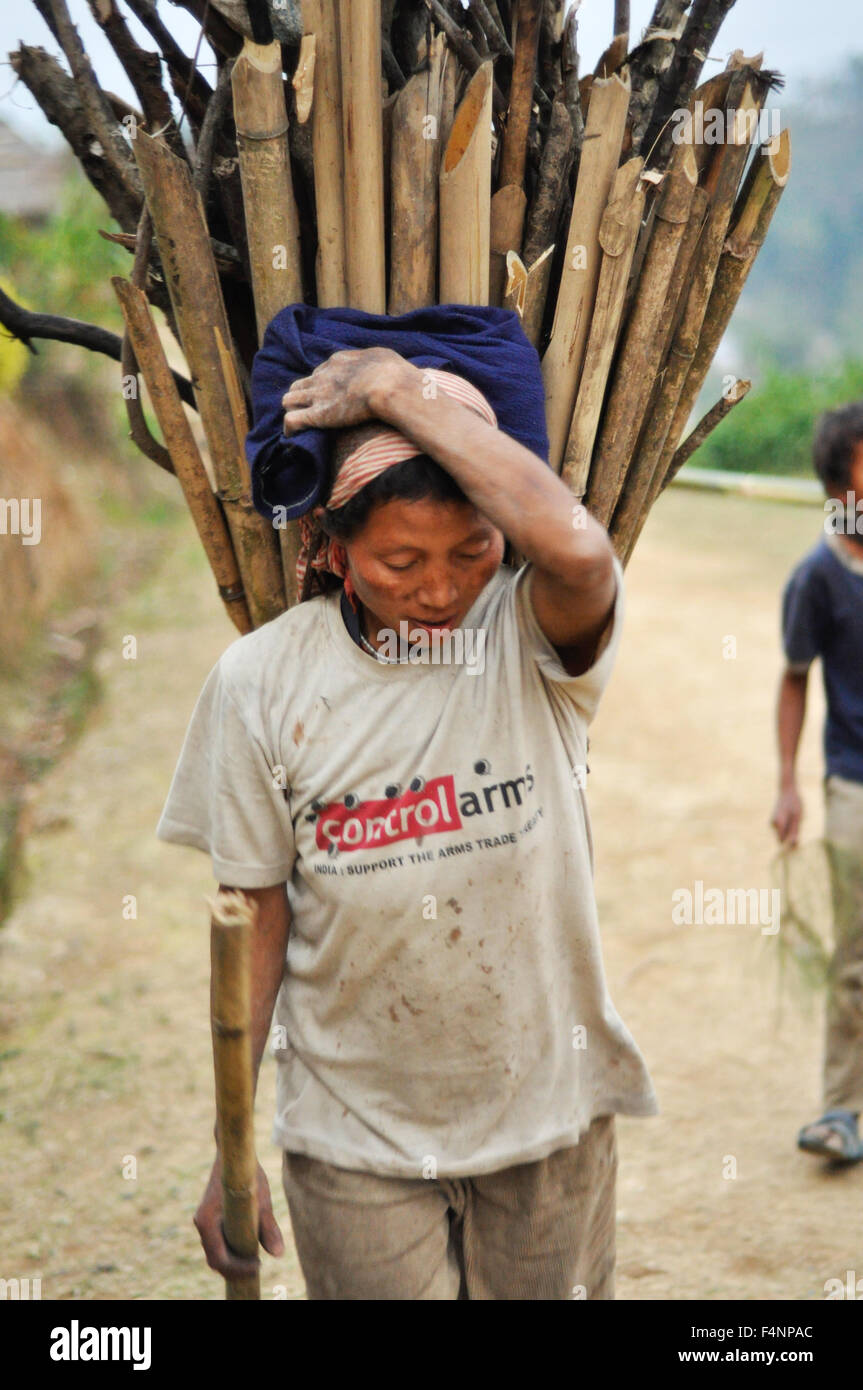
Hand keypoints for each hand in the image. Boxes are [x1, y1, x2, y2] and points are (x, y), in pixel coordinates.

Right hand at [194, 1155, 284, 1279]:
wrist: (234, 1152)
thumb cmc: (247, 1172)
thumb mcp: (261, 1199)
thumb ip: (268, 1227)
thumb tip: (278, 1254)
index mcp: (206, 1221)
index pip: (219, 1259)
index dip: (238, 1268)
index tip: (259, 1265)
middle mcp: (201, 1223)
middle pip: (215, 1260)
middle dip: (235, 1269)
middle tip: (258, 1268)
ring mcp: (204, 1221)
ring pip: (215, 1252)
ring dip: (233, 1261)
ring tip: (256, 1261)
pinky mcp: (210, 1218)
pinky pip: (217, 1243)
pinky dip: (231, 1251)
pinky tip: (249, 1248)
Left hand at [282, 347, 413, 434]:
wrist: (388, 385)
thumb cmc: (393, 373)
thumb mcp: (383, 358)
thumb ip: (375, 363)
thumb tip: (381, 369)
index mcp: (339, 362)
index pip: (322, 372)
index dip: (323, 384)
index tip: (328, 394)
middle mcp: (323, 376)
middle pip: (301, 384)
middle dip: (302, 395)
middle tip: (309, 408)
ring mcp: (317, 395)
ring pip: (289, 399)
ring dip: (292, 409)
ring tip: (298, 421)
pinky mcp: (317, 414)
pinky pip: (292, 420)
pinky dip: (289, 428)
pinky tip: (291, 435)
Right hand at [770, 785, 802, 846]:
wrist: (787, 790)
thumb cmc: (794, 803)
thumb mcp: (797, 818)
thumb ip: (795, 831)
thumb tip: (793, 845)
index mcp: (778, 824)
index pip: (783, 841)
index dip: (790, 845)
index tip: (798, 844)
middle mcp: (773, 824)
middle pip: (783, 838)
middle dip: (791, 837)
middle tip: (799, 826)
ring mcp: (773, 822)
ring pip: (783, 833)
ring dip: (790, 831)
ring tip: (796, 819)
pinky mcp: (775, 821)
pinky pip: (782, 828)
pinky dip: (788, 826)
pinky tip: (792, 817)